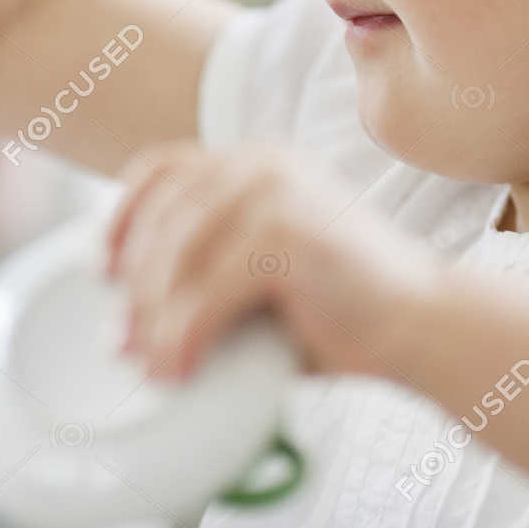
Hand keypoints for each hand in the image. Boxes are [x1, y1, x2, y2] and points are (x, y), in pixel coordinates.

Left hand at [105, 142, 443, 381]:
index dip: (122, 219)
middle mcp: (262, 162)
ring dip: (155, 319)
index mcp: (256, 160)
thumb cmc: (342, 311)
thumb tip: (126, 329)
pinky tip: (181, 367)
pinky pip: (208, 290)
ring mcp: (276, 191)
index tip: (104, 272)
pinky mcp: (288, 232)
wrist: (424, 324)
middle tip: (127, 346)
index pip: (162, 169)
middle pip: (163, 220)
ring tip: (155, 365)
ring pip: (177, 255)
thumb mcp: (260, 275)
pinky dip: (184, 335)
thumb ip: (204, 275)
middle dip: (137, 291)